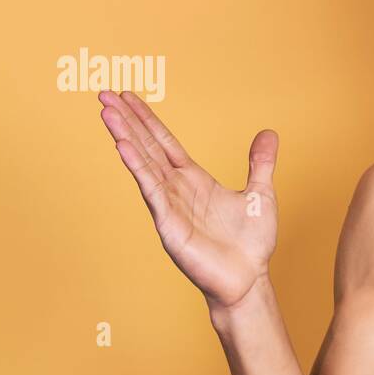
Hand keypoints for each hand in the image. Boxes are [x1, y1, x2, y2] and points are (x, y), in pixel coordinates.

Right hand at [98, 90, 278, 309]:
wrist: (248, 280)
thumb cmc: (250, 244)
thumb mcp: (260, 193)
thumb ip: (260, 163)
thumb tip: (269, 133)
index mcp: (194, 180)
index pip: (164, 142)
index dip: (147, 119)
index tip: (127, 96)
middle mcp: (177, 190)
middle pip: (147, 147)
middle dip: (127, 121)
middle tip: (104, 94)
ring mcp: (170, 206)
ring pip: (144, 165)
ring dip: (125, 137)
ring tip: (107, 113)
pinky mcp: (169, 225)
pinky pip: (151, 191)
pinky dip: (138, 168)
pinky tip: (122, 147)